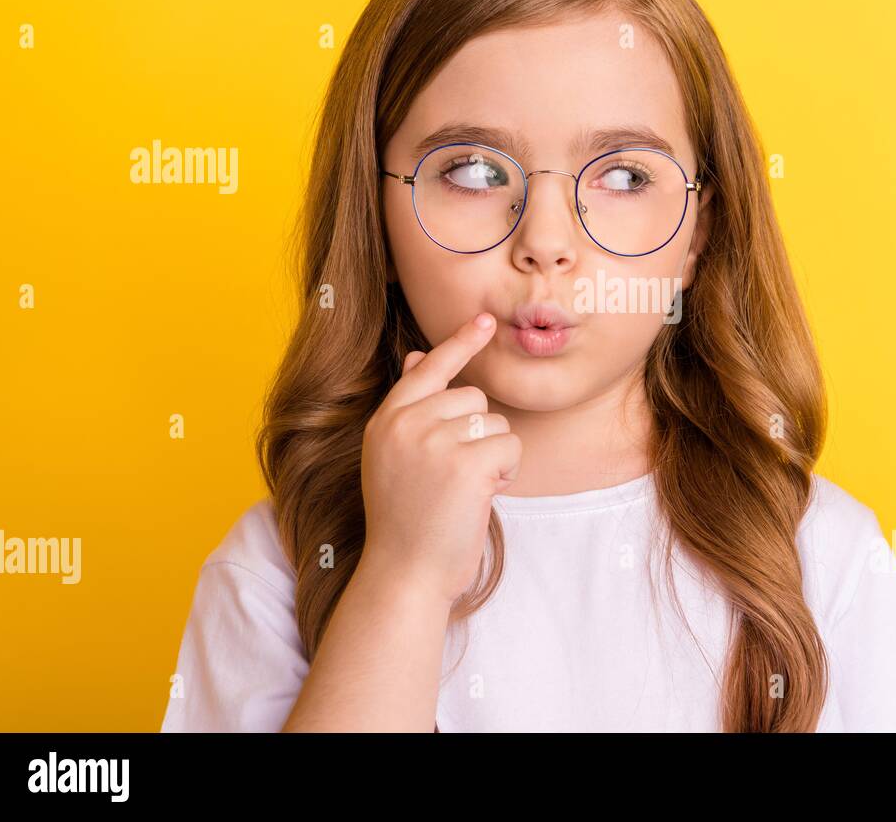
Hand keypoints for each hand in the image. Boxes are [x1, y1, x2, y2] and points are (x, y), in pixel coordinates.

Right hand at [358, 312, 520, 604]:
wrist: (404, 575)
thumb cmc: (406, 522)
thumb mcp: (395, 459)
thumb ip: (410, 411)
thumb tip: (418, 358)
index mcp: (385, 421)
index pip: (429, 369)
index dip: (460, 343)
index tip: (485, 319)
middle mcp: (405, 424)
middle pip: (473, 397)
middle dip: (478, 433)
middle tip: (454, 476)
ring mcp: (433, 442)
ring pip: (495, 422)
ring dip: (493, 456)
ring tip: (463, 490)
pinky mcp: (464, 464)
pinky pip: (509, 446)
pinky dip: (505, 473)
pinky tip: (480, 497)